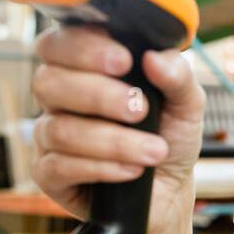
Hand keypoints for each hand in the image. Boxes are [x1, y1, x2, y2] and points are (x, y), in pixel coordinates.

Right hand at [30, 23, 204, 233]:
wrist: (170, 190)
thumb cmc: (169, 136)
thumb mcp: (186, 104)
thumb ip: (178, 76)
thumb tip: (155, 58)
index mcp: (83, 67)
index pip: (58, 43)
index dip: (82, 48)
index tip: (123, 61)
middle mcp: (59, 98)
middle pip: (48, 82)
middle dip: (98, 94)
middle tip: (140, 110)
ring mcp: (49, 135)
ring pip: (60, 129)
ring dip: (113, 141)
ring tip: (153, 151)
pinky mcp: (48, 174)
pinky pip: (58, 166)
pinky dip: (101, 167)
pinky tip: (131, 171)